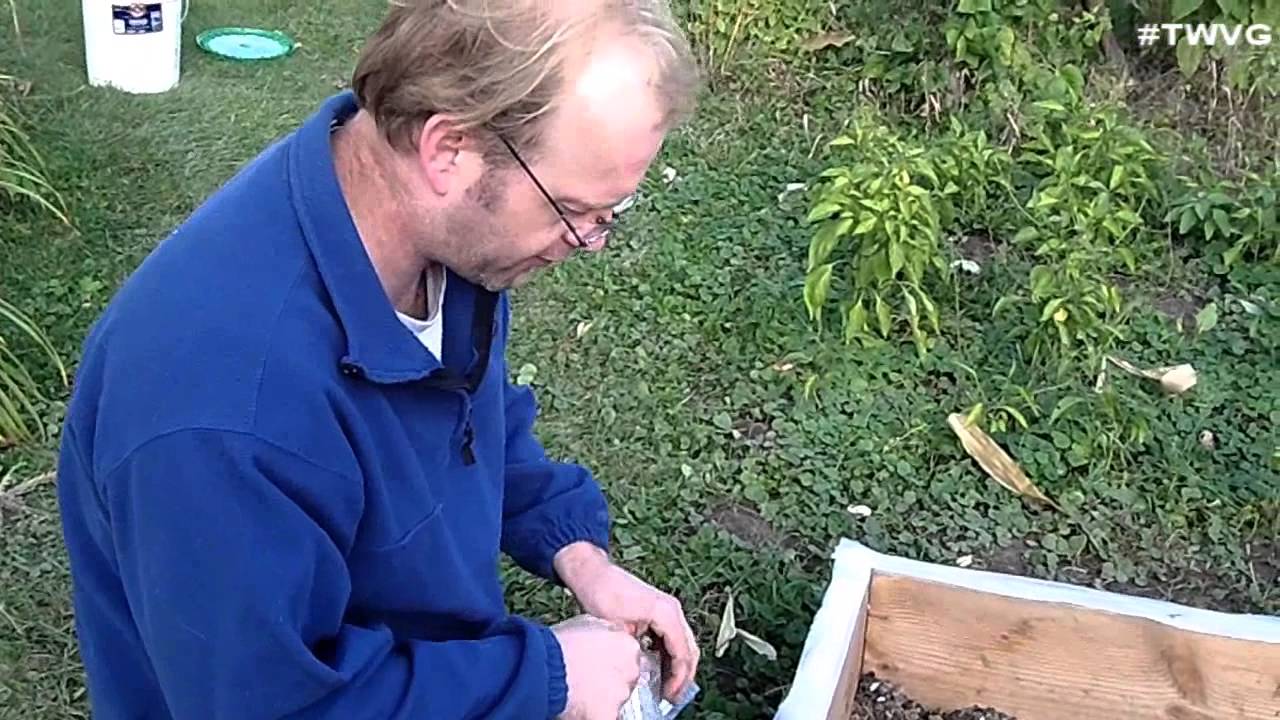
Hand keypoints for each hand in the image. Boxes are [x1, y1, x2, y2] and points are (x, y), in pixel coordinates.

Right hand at [552, 615, 641, 719]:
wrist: (546, 667)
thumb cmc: (560, 643)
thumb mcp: (588, 622)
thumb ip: (606, 631)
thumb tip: (609, 634)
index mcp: (628, 647)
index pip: (629, 656)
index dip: (612, 660)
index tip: (599, 664)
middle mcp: (631, 671)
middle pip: (626, 678)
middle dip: (610, 680)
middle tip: (587, 679)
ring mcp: (621, 695)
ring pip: (616, 699)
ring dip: (602, 698)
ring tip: (578, 692)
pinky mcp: (609, 716)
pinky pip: (605, 716)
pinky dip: (593, 713)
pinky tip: (577, 706)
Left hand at [553, 543, 700, 702]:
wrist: (592, 573)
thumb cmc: (601, 593)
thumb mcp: (617, 629)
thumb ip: (636, 652)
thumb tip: (644, 674)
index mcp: (666, 612)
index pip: (682, 653)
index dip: (678, 679)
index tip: (668, 696)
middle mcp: (672, 610)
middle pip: (689, 649)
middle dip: (683, 676)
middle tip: (672, 697)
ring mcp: (668, 609)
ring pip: (683, 644)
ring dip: (678, 667)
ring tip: (667, 688)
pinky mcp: (660, 612)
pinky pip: (672, 637)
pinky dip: (670, 655)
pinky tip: (659, 670)